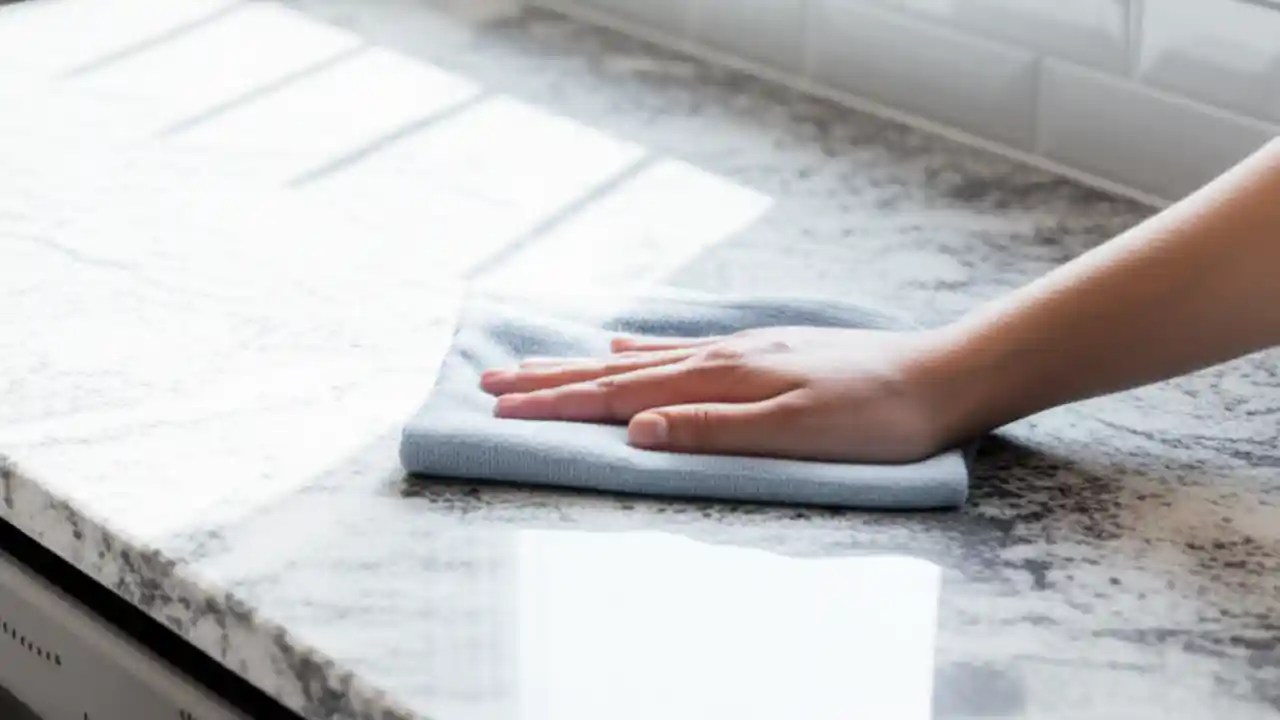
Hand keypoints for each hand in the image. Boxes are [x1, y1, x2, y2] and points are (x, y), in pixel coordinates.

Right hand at [480, 326, 974, 461]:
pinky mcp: (758, 351)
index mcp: (719, 381)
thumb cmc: (873, 417)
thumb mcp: (796, 433)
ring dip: (582, 362)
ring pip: (639, 355)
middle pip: (615, 369)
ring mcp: (736, 351)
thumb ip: (714, 430)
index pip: (619, 395)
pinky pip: (679, 346)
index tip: (499, 405)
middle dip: (549, 379)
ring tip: (535, 362)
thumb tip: (637, 429)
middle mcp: (717, 359)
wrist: (936, 378)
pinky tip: (622, 341)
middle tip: (488, 380)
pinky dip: (640, 345)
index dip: (557, 403)